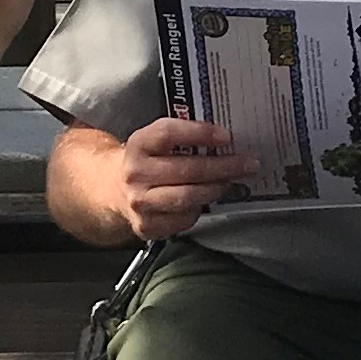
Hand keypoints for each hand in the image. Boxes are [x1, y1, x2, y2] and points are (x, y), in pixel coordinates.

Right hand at [113, 116, 258, 238]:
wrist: (113, 189)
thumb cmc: (146, 161)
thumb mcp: (155, 140)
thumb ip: (183, 136)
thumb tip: (225, 140)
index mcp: (139, 144)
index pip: (169, 134)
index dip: (200, 133)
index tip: (225, 136)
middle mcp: (135, 173)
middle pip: (186, 169)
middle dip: (223, 167)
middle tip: (247, 164)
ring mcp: (140, 202)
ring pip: (187, 197)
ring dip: (215, 189)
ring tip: (231, 183)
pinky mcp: (147, 226)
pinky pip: (183, 219)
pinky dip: (199, 209)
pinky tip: (205, 200)